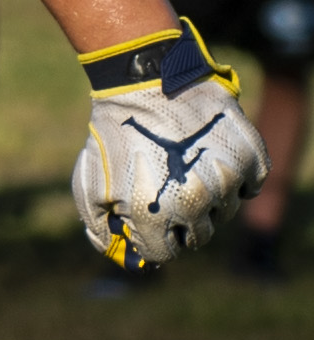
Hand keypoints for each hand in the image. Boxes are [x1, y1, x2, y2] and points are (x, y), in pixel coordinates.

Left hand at [74, 24, 268, 266]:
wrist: (146, 85)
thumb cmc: (114, 136)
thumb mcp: (89, 184)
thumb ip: (99, 227)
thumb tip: (115, 251)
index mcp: (155, 215)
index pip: (164, 254)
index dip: (153, 244)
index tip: (149, 229)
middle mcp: (195, 203)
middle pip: (197, 237)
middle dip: (181, 225)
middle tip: (169, 201)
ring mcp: (226, 181)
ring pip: (223, 212)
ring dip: (207, 202)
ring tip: (186, 173)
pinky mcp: (249, 160)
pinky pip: (249, 186)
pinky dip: (234, 181)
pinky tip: (211, 162)